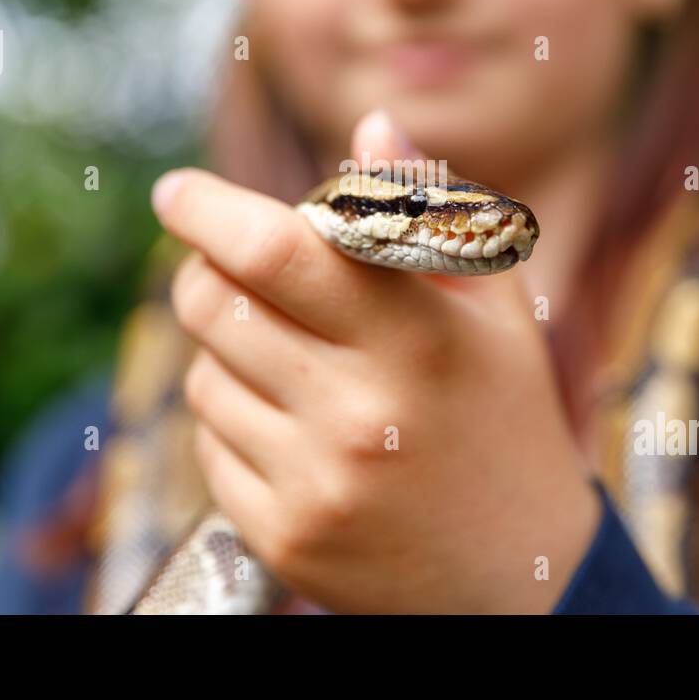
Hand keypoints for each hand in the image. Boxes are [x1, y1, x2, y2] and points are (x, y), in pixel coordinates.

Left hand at [150, 109, 601, 612]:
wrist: (522, 579)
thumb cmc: (505, 419)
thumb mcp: (492, 311)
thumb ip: (430, 210)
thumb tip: (372, 119)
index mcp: (418, 338)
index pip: (274, 250)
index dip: (207, 210)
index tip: (176, 192)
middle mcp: (360, 411)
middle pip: (213, 305)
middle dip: (206, 273)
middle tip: (234, 273)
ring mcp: (316, 483)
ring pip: (203, 378)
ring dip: (228, 356)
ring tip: (296, 372)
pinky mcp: (282, 538)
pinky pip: (209, 450)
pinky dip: (235, 427)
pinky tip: (297, 438)